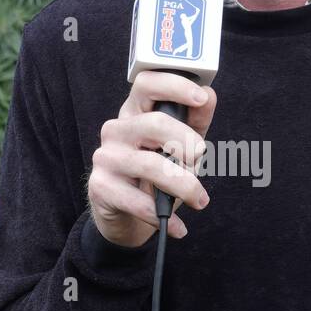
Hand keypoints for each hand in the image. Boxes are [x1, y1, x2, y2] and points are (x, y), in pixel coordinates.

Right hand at [87, 70, 217, 247]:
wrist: (125, 215)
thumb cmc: (156, 173)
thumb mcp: (180, 146)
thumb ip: (195, 122)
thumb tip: (210, 94)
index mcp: (134, 112)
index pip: (146, 83)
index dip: (174, 85)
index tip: (200, 97)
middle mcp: (116, 129)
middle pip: (155, 123)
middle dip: (188, 144)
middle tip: (200, 161)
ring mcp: (106, 157)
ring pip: (151, 165)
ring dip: (185, 185)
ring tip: (199, 199)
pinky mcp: (101, 187)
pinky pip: (140, 202)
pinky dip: (165, 219)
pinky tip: (178, 227)